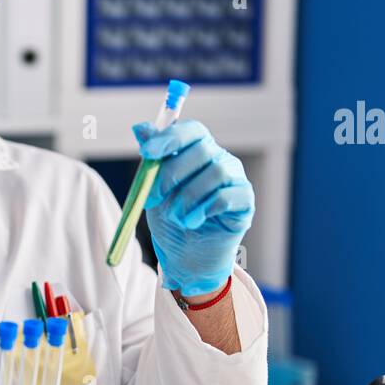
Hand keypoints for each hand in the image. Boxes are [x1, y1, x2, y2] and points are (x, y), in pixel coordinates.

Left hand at [132, 119, 254, 295]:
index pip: (191, 130)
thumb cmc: (171, 220)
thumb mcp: (153, 190)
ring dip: (187, 198)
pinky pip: (227, 197)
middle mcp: (219, 160)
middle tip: (152, 198)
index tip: (146, 152)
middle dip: (171, 174)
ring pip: (215, 173)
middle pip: (202, 149)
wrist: (185, 257)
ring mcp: (235, 180)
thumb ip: (152, 160)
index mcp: (197, 151)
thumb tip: (139, 127)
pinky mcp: (245, 202)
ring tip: (177, 217)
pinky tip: (195, 221)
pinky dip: (205, 209)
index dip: (170, 137)